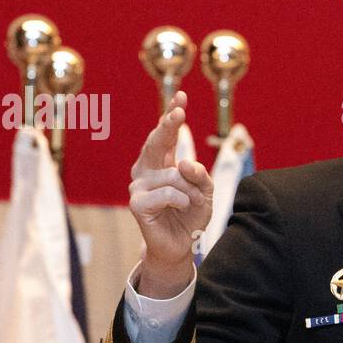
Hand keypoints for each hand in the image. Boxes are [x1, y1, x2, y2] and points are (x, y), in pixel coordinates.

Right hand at [128, 90, 212, 295]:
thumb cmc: (190, 215)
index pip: (165, 134)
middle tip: (179, 113)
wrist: (180, 245)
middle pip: (156, 142)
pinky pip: (167, 192)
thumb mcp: (205, 192)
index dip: (171, 115)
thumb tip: (184, 162)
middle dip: (168, 126)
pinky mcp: (137, 203)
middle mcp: (146, 169)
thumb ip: (200, 175)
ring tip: (190, 203)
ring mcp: (139, 185)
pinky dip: (181, 200)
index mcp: (161, 162)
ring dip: (190, 189)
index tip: (181, 97)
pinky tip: (181, 208)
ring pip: (173, 174)